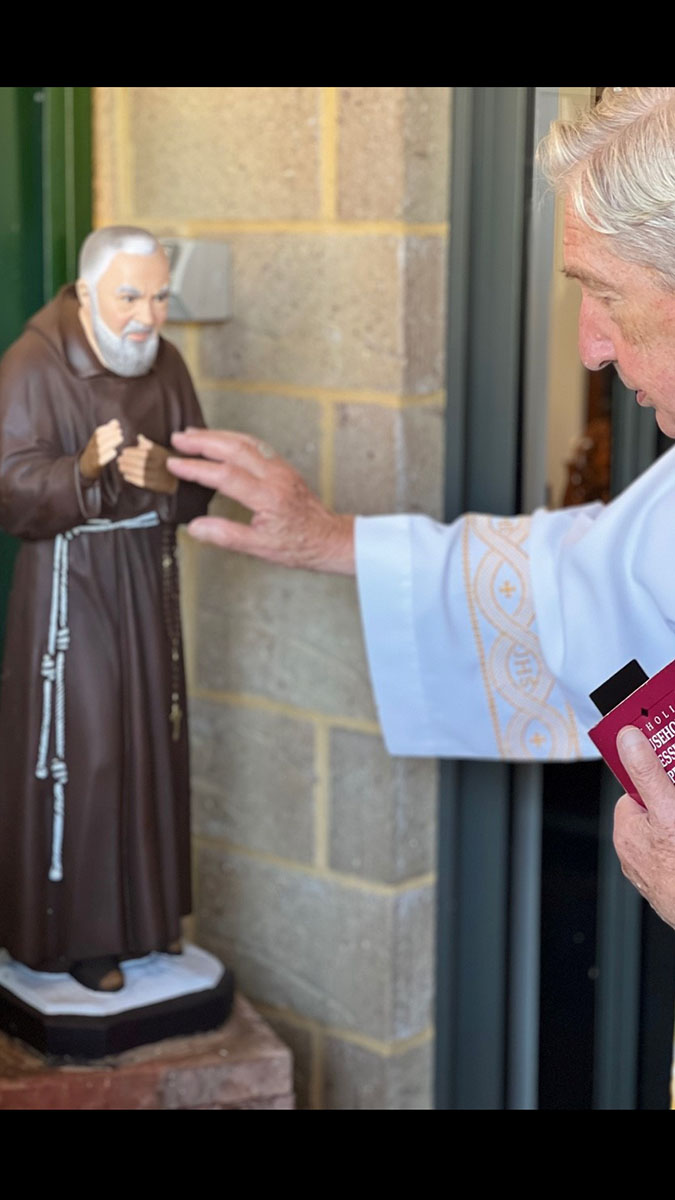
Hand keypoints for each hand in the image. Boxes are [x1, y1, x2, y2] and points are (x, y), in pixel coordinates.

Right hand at [79, 418, 123, 480]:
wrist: (85, 466)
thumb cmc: (96, 450)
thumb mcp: (99, 440)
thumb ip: (108, 430)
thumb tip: (116, 422)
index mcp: (93, 440)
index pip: (98, 432)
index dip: (107, 428)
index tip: (117, 426)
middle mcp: (92, 447)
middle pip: (100, 439)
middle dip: (110, 434)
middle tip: (120, 432)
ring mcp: (93, 456)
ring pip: (101, 448)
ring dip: (111, 442)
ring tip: (121, 438)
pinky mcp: (96, 464)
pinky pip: (100, 460)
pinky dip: (107, 455)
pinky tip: (114, 452)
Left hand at [118, 434, 177, 494]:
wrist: (177, 477)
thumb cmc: (165, 461)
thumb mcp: (160, 450)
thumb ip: (149, 444)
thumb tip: (139, 436)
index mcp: (160, 455)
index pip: (142, 452)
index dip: (131, 452)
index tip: (123, 452)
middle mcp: (159, 465)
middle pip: (139, 462)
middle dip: (127, 461)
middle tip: (119, 460)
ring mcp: (158, 476)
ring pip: (139, 472)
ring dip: (127, 470)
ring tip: (120, 467)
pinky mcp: (157, 486)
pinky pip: (142, 482)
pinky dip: (132, 479)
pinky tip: (126, 476)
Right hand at [167, 428, 354, 573]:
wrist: (328, 538)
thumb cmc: (299, 545)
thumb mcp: (260, 548)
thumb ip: (226, 535)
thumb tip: (195, 527)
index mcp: (267, 496)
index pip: (225, 475)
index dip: (196, 468)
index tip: (174, 465)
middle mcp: (275, 476)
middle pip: (234, 448)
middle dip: (202, 441)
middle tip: (177, 440)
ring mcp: (280, 468)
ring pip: (245, 441)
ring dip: (216, 435)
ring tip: (191, 434)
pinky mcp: (282, 466)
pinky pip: (255, 444)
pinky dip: (233, 438)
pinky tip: (220, 439)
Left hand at [614, 724, 674, 928]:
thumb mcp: (667, 809)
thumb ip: (647, 772)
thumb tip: (627, 739)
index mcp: (628, 831)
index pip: (638, 789)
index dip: (658, 776)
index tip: (671, 764)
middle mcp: (638, 853)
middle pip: (660, 810)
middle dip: (672, 799)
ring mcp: (659, 872)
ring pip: (670, 831)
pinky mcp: (673, 886)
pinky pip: (672, 853)